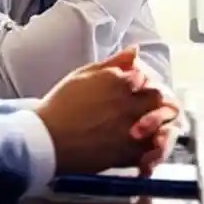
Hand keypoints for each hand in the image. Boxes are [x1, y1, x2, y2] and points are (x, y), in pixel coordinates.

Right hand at [35, 49, 177, 174]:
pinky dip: (151, 145)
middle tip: (138, 107)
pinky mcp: (127, 152)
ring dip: (154, 122)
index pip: (146, 78)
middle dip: (151, 101)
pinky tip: (137, 142)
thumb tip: (134, 50)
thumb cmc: (59, 107)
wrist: (44, 140)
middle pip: (157, 98)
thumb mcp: (81, 76)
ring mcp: (130, 128)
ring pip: (160, 122)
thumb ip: (113, 63)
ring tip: (139, 125)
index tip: (133, 90)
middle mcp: (128, 104)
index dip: (141, 84)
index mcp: (118, 82)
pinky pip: (152, 147)